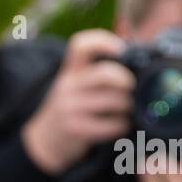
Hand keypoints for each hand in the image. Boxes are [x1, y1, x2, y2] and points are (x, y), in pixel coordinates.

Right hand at [21, 29, 134, 174]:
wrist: (44, 140)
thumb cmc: (71, 108)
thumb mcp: (74, 85)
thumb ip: (97, 72)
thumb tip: (137, 59)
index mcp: (70, 71)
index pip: (81, 46)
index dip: (103, 41)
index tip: (121, 49)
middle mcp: (67, 86)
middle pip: (104, 74)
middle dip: (125, 79)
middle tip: (131, 87)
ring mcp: (70, 108)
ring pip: (113, 100)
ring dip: (127, 105)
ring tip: (127, 109)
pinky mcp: (76, 129)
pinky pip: (111, 124)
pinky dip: (122, 125)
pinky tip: (120, 125)